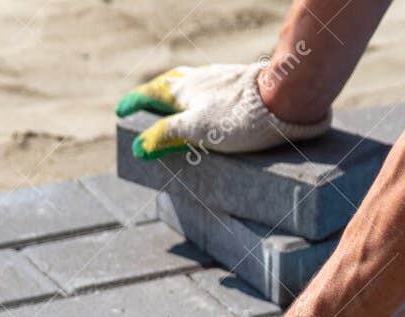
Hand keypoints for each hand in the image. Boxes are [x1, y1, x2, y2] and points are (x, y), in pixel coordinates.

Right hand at [115, 62, 330, 159]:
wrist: (284, 97)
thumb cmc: (239, 116)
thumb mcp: (196, 131)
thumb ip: (165, 137)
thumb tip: (138, 148)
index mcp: (183, 90)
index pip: (150, 94)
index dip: (134, 103)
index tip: (121, 112)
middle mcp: (199, 80)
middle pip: (169, 86)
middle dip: (154, 96)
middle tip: (145, 107)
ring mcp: (220, 80)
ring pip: (191, 86)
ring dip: (178, 97)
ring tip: (176, 111)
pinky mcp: (239, 86)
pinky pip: (210, 91)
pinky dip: (200, 99)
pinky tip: (210, 109)